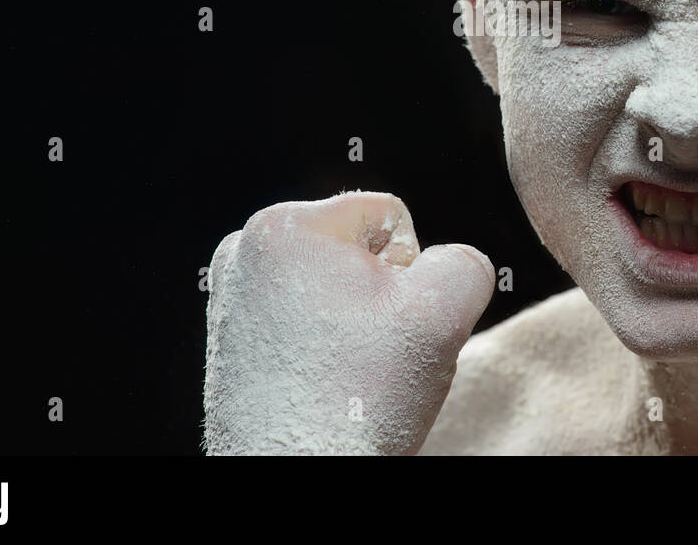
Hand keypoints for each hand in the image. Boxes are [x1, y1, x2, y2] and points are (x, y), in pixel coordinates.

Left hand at [203, 191, 494, 453]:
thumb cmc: (352, 405)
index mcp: (285, 225)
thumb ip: (465, 262)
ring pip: (335, 289)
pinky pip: (305, 323)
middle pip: (359, 252)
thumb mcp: (443, 313)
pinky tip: (325, 384)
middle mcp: (247, 251)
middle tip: (370, 354)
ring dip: (354, 326)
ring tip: (346, 373)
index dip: (411, 274)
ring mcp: (234, 297)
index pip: (391, 218)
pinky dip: (322, 349)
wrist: (296, 478)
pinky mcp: (232, 339)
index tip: (389, 323)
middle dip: (380, 299)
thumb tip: (453, 263)